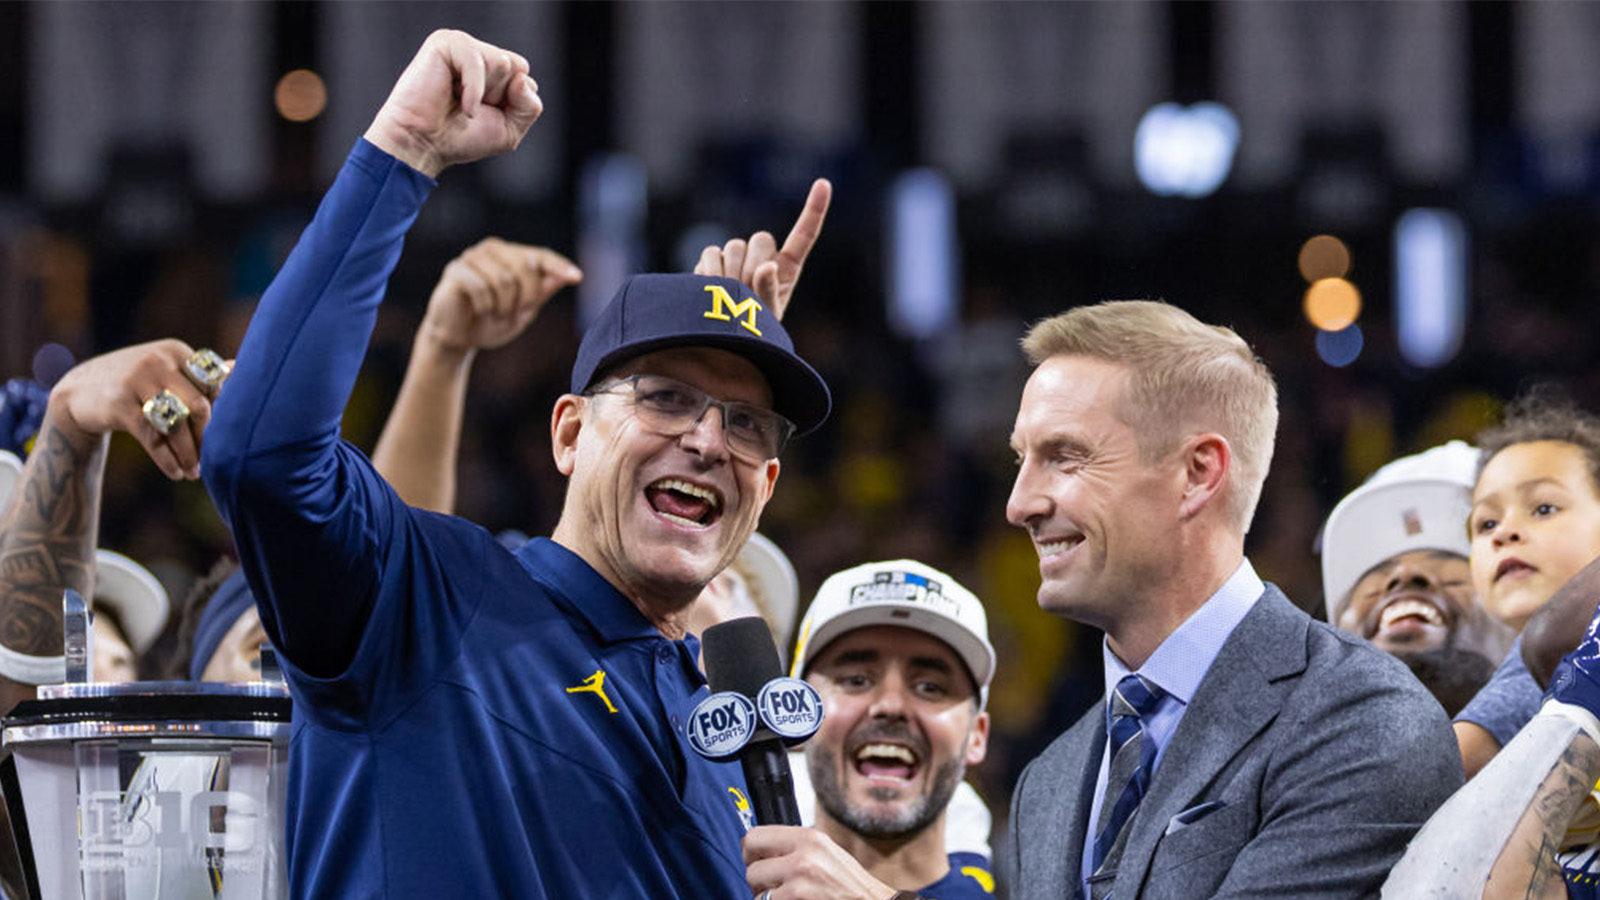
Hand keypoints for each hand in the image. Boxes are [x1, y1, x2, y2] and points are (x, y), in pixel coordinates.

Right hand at [46, 340, 212, 480]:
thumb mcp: (165, 369)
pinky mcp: (118, 404)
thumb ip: (199, 373)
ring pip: (176, 425)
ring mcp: (135, 381)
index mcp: (176, 351)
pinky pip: (152, 437)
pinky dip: (167, 459)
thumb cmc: (136, 382)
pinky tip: (176, 474)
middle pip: (199, 406)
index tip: (228, 437)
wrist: (79, 390)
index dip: (224, 414)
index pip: (213, 386)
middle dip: (208, 438)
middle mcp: (157, 361)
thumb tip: (238, 368)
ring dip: (189, 455)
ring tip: (195, 473)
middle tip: (213, 460)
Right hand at [363, 29, 542, 177]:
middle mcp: (477, 53)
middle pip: (517, 67)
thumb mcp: (509, 129)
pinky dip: (474, 90)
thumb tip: (522, 78)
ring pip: (502, 63)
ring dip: (486, 93)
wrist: (422, 145)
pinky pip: (477, 60)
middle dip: (500, 97)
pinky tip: (462, 105)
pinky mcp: (444, 43)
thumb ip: (529, 106)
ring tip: (458, 101)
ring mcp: (460, 45)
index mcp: (491, 69)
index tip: (483, 114)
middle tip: (468, 108)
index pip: (524, 75)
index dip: (512, 103)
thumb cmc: (459, 138)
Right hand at [419, 238, 581, 355]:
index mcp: (512, 256)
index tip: (577, 277)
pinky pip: (480, 286)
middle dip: (527, 297)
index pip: (540, 256)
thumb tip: (565, 276)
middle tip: (517, 314)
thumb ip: (541, 293)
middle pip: (526, 265)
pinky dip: (486, 306)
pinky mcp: (456, 270)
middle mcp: (493, 250)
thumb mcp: (522, 311)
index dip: (559, 266)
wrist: (457, 337)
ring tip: (496, 315)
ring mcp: (473, 257)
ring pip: (504, 278)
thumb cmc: (490, 321)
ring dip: (504, 305)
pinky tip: (481, 311)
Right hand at [695, 178, 830, 320]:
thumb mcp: (767, 317)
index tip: (824, 183)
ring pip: (733, 247)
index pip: (804, 235)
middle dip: (753, 264)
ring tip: (728, 296)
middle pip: (761, 238)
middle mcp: (764, 256)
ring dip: (729, 273)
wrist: (721, 337)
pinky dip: (709, 272)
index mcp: (787, 268)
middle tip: (746, 292)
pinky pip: (710, 254)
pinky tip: (711, 290)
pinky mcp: (713, 259)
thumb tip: (766, 268)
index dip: (814, 209)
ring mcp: (738, 256)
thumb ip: (768, 293)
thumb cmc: (753, 330)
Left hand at [743, 825, 895, 899]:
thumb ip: (795, 849)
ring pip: (757, 894)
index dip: (751, 854)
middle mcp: (804, 858)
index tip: (756, 862)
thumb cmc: (851, 888)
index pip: (754, 836)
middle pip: (752, 869)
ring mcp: (799, 884)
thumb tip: (761, 850)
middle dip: (760, 883)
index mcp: (810, 839)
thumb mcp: (826, 854)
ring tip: (792, 899)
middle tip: (776, 888)